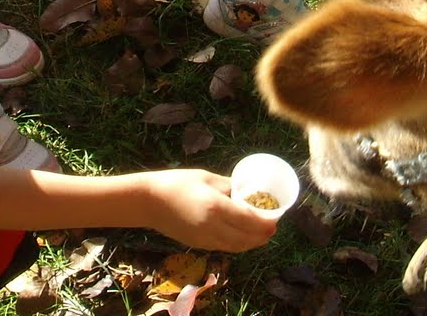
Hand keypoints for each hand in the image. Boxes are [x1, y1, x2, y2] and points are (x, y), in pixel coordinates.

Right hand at [143, 170, 277, 250]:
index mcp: (217, 208)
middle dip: (263, 236)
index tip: (277, 218)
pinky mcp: (198, 245)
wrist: (149, 202)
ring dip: (252, 243)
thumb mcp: (208, 178)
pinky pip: (224, 247)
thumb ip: (229, 186)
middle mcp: (213, 227)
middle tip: (273, 227)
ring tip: (262, 234)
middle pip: (247, 239)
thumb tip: (246, 191)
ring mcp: (205, 239)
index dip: (266, 223)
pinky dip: (238, 244)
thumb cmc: (178, 183)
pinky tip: (241, 236)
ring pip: (236, 247)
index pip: (250, 221)